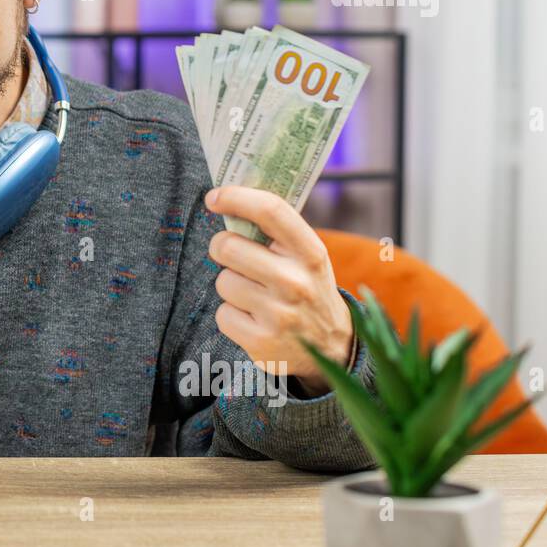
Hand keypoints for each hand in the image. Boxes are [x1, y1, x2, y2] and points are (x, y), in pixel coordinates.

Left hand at [203, 186, 352, 394]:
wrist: (333, 349)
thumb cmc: (307, 289)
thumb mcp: (307, 258)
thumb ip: (277, 232)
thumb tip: (228, 199)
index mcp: (310, 252)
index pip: (270, 211)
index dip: (236, 198)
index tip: (214, 197)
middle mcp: (296, 281)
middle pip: (228, 246)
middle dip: (222, 248)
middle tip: (234, 256)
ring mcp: (279, 313)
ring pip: (223, 281)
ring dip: (231, 286)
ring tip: (256, 296)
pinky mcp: (261, 341)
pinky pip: (222, 314)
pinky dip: (232, 316)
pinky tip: (255, 320)